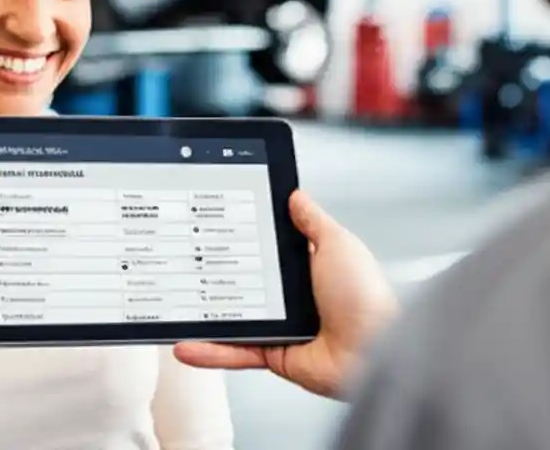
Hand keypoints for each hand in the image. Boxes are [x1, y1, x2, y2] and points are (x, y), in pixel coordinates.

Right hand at [173, 191, 398, 398]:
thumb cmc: (366, 297)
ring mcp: (281, 326)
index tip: (213, 225)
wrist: (373, 351)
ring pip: (232, 318)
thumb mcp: (337, 244)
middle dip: (214, 273)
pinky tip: (186, 344)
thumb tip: (296, 196)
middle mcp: (294, 297)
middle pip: (244, 281)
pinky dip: (209, 351)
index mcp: (310, 266)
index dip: (243, 237)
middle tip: (184, 260)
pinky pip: (235, 350)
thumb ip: (313, 221)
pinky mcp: (273, 354)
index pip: (268, 248)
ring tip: (175, 305)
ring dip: (203, 315)